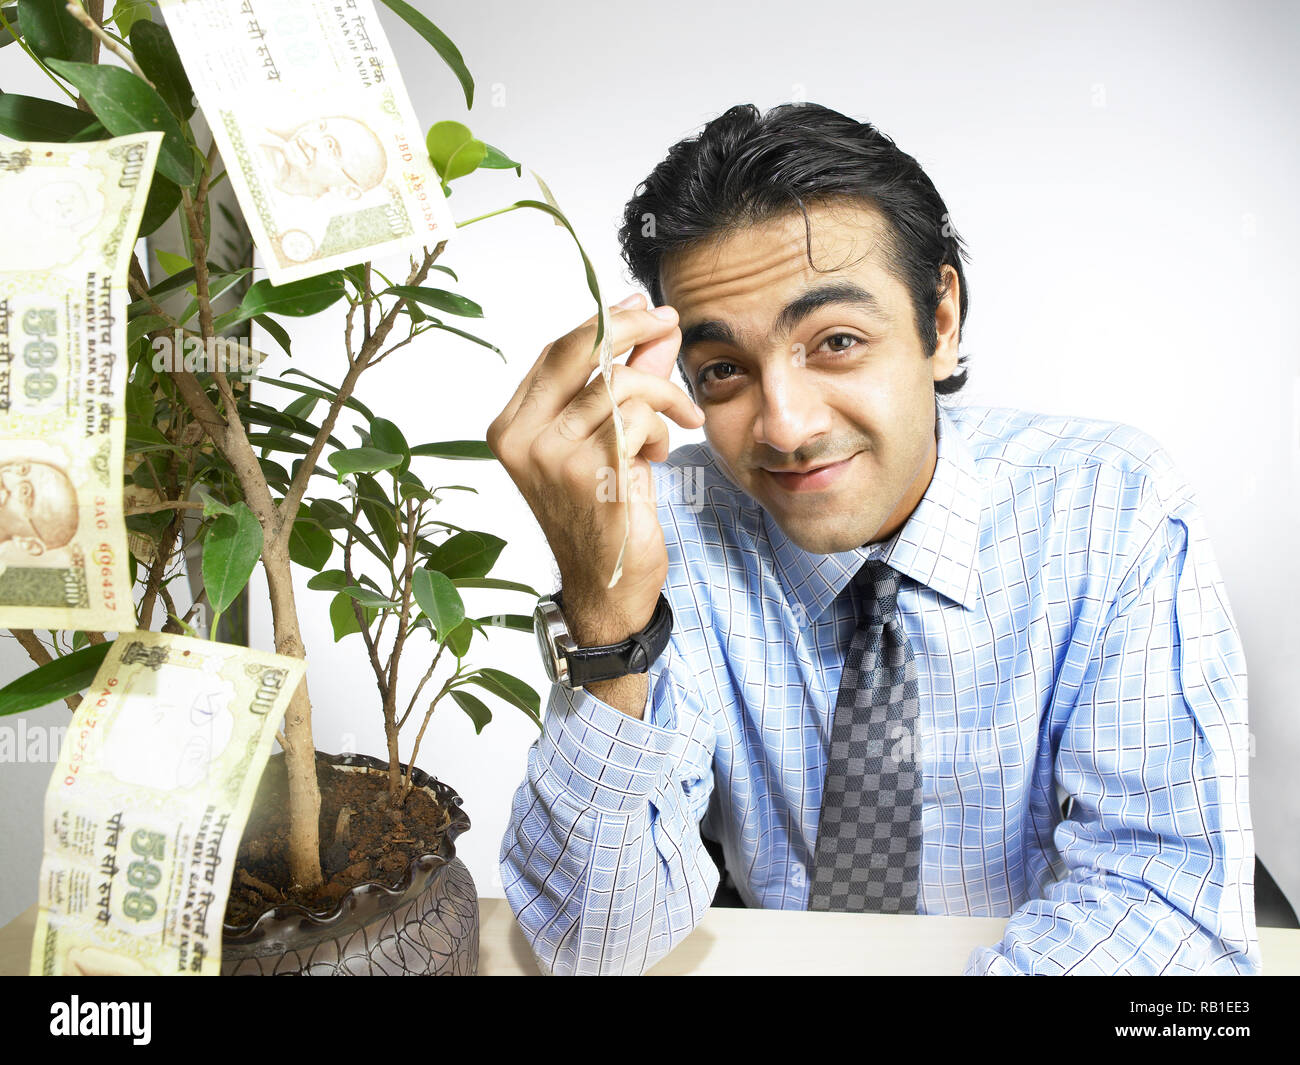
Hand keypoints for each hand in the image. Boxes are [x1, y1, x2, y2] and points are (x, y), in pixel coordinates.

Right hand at [486, 292, 701, 643]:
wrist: (605, 588)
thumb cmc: (603, 513)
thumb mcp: (607, 437)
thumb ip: (623, 378)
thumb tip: (650, 322)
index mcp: (511, 428)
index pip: (556, 353)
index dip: (603, 323)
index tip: (640, 309)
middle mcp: (523, 440)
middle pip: (580, 351)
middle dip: (631, 328)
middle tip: (668, 323)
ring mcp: (554, 458)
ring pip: (619, 385)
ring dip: (660, 398)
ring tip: (669, 428)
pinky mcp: (593, 474)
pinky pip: (638, 418)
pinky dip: (661, 429)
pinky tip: (660, 455)